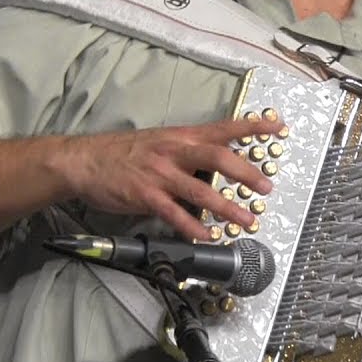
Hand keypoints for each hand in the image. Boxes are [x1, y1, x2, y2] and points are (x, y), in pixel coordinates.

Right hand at [59, 116, 281, 240]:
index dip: (251, 126)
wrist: (85, 160)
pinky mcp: (144, 195)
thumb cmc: (124, 152)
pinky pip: (173, 212)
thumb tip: (219, 161)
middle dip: (246, 172)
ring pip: (200, 189)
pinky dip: (192, 225)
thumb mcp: (162, 141)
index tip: (277, 126)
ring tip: (245, 219)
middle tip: (267, 186)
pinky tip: (206, 235)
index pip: (223, 128)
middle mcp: (174, 151)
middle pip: (218, 157)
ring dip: (226, 206)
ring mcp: (160, 174)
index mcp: (181, 136)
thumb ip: (190, 149)